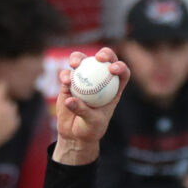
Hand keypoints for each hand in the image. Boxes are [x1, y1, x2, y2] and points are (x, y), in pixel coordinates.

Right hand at [0, 81, 20, 151]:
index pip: (2, 88)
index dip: (2, 85)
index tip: (3, 83)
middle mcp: (7, 108)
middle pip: (8, 100)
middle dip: (3, 102)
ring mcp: (12, 116)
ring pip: (13, 108)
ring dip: (8, 109)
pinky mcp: (15, 124)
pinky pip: (15, 117)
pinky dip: (11, 118)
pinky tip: (3, 122)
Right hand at [53, 49, 129, 163]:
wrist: (75, 133)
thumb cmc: (90, 129)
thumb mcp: (92, 123)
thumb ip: (83, 110)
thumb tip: (71, 99)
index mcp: (113, 89)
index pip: (121, 73)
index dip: (120, 67)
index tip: (113, 69)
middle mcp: (100, 80)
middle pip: (104, 60)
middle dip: (104, 53)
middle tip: (98, 58)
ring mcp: (84, 79)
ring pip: (83, 61)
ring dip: (78, 58)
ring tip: (75, 65)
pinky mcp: (69, 82)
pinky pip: (66, 74)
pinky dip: (65, 75)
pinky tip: (65, 81)